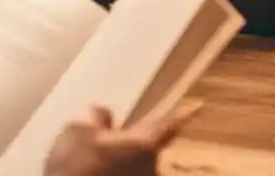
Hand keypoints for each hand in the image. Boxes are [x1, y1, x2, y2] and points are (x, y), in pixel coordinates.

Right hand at [44, 104, 196, 175]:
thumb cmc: (74, 165)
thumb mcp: (75, 131)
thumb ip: (95, 120)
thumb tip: (102, 115)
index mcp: (142, 144)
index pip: (167, 123)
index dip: (184, 113)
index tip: (200, 105)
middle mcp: (149, 168)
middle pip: (144, 148)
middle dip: (127, 144)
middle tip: (99, 140)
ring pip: (131, 166)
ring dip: (117, 162)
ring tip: (89, 163)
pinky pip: (122, 174)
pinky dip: (111, 171)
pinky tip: (90, 172)